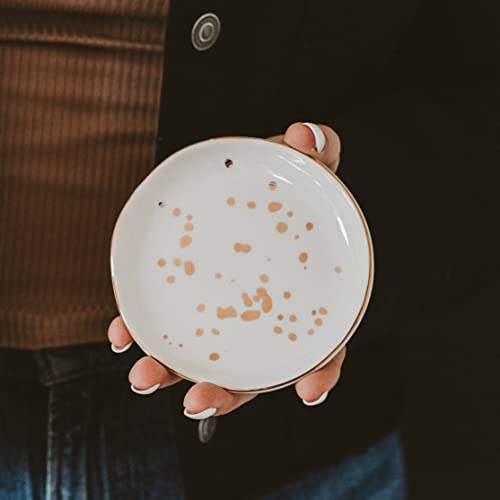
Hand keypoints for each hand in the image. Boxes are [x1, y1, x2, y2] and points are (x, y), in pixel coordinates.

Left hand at [108, 122, 344, 417]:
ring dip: (172, 374)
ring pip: (203, 360)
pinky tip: (120, 332)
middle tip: (197, 399)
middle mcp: (263, 318)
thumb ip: (319, 151)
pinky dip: (142, 333)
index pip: (322, 345)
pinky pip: (166, 325)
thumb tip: (307, 134)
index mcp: (305, 300)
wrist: (247, 183)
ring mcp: (224, 315)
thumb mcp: (308, 165)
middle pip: (253, 370)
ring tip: (143, 376)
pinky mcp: (188, 299)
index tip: (308, 390)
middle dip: (225, 392)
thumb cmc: (285, 185)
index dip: (320, 372)